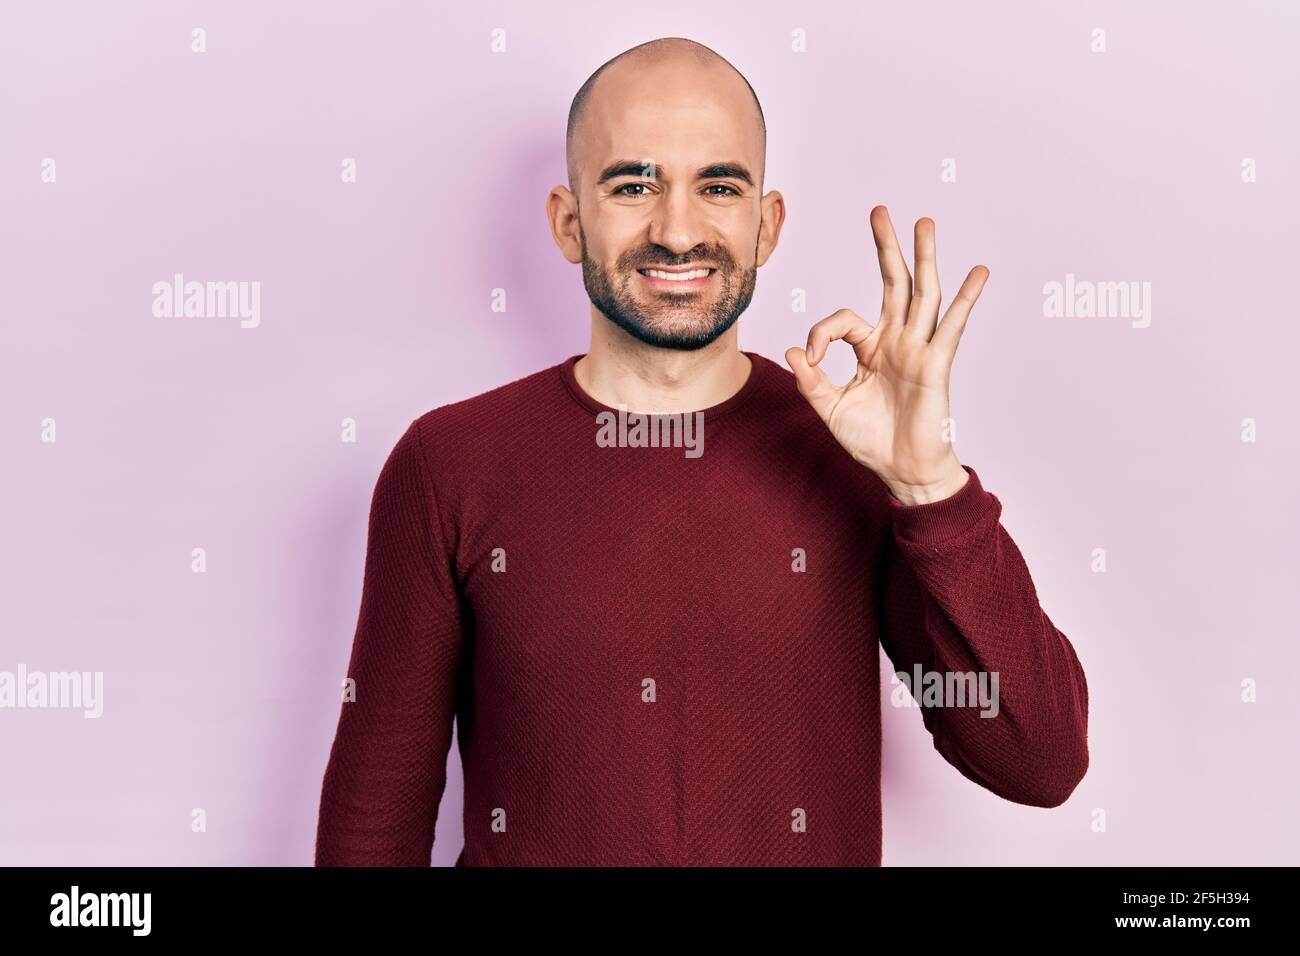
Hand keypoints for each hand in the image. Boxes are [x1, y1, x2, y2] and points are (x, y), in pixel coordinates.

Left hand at [785, 206, 988, 505]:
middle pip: (893, 283)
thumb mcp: (830, 408)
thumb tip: (794, 349)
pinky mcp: (936, 364)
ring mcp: (918, 349)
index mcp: (870, 349)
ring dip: (923, 257)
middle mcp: (897, 341)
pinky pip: (951, 327)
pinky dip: (966, 299)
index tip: (813, 359)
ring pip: (922, 294)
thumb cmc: (872, 440)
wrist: (902, 470)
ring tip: (924, 223)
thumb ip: (811, 379)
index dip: (822, 332)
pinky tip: (978, 273)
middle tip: (880, 210)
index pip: (843, 319)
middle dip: (886, 247)